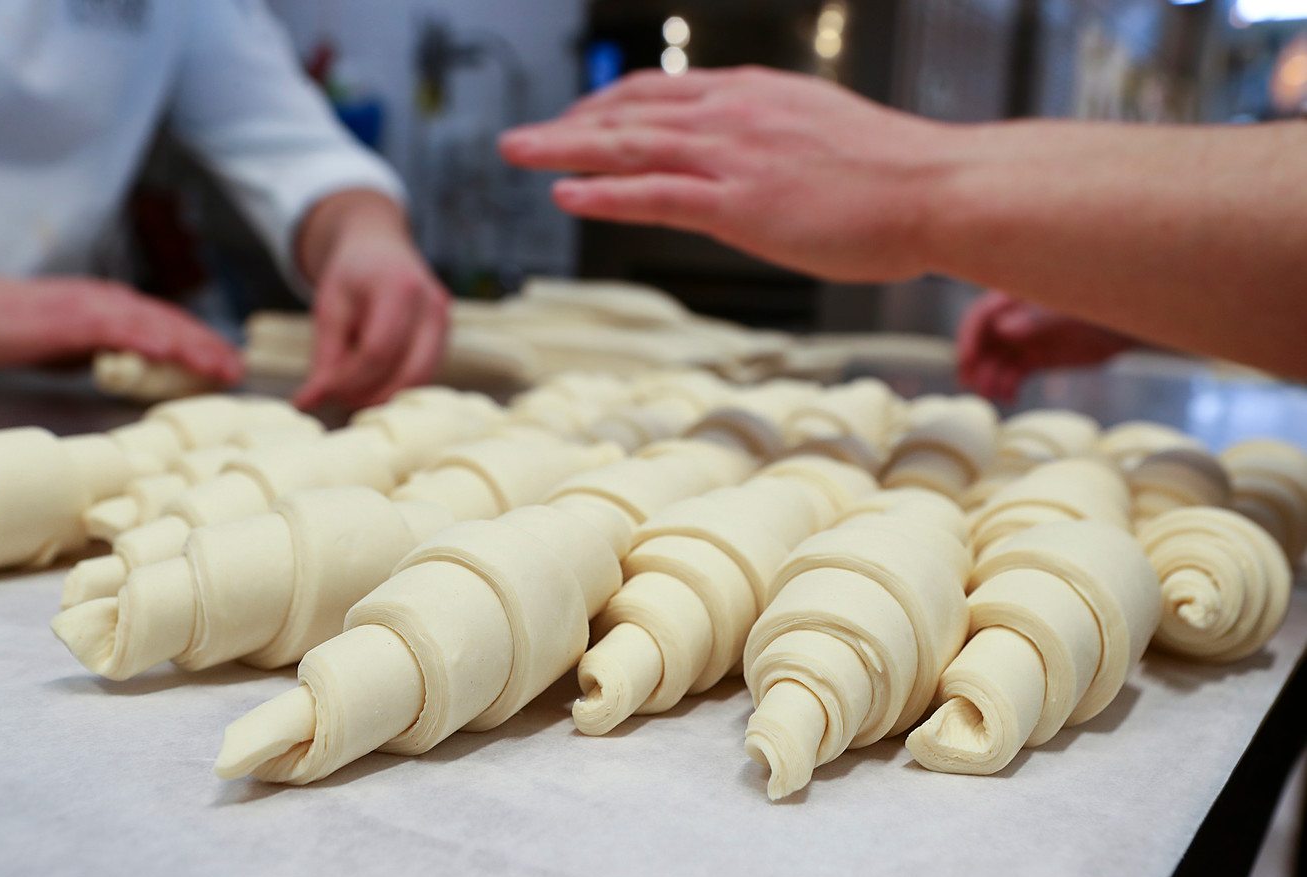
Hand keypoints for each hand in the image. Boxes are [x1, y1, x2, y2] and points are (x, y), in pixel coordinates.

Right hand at [0, 269, 242, 380]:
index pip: (168, 323)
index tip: (227, 362)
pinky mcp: (76, 316)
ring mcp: (96, 306)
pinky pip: (123, 328)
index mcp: (113, 307)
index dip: (201, 342)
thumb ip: (105, 354)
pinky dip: (151, 339)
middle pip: (172, 322)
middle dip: (208, 345)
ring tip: (220, 366)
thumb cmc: (17, 330)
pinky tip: (173, 352)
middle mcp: (112, 300)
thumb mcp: (74, 347)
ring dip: (192, 345)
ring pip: (157, 323)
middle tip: (238, 368)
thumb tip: (131, 372)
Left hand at [293, 192, 449, 409]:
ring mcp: (445, 321)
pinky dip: (397, 385)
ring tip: (353, 392)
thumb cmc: (352, 274)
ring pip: (420, 379)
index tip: (321, 392)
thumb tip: (307, 402)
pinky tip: (372, 381)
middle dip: (369, 395)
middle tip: (337, 399)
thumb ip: (323, 357)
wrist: (380, 247)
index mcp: (399, 288)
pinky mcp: (447, 334)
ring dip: (384, 395)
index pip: (377, 351)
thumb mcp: (329, 308)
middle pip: (407, 373)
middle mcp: (432, 305)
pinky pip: (424, 374)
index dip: (348, 380)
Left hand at [499, 66, 948, 282]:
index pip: (661, 92)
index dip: (608, 106)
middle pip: (630, 112)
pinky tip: (567, 196)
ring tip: (519, 155)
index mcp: (754, 95)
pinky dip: (605, 194)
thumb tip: (751, 159)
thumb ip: (774, 139)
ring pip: (630, 146)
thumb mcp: (823, 134)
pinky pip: (655, 195)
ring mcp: (734, 157)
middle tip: (519, 140)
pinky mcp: (740, 204)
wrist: (939, 189)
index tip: (576, 120)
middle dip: (567, 125)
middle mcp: (734, 113)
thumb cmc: (895, 175)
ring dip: (565, 150)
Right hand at [957, 291, 1139, 401]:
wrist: (1125, 328)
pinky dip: (1007, 386)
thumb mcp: (1066, 315)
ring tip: (992, 395)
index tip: (966, 360)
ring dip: (989, 378)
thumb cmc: (1097, 310)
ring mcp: (1025, 339)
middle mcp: (1015, 318)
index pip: (982, 315)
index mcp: (1017, 298)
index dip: (969, 337)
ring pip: (996, 360)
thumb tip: (1003, 329)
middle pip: (983, 340)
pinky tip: (1009, 396)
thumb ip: (1036, 321)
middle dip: (974, 363)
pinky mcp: (1036, 358)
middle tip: (970, 384)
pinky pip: (1013, 373)